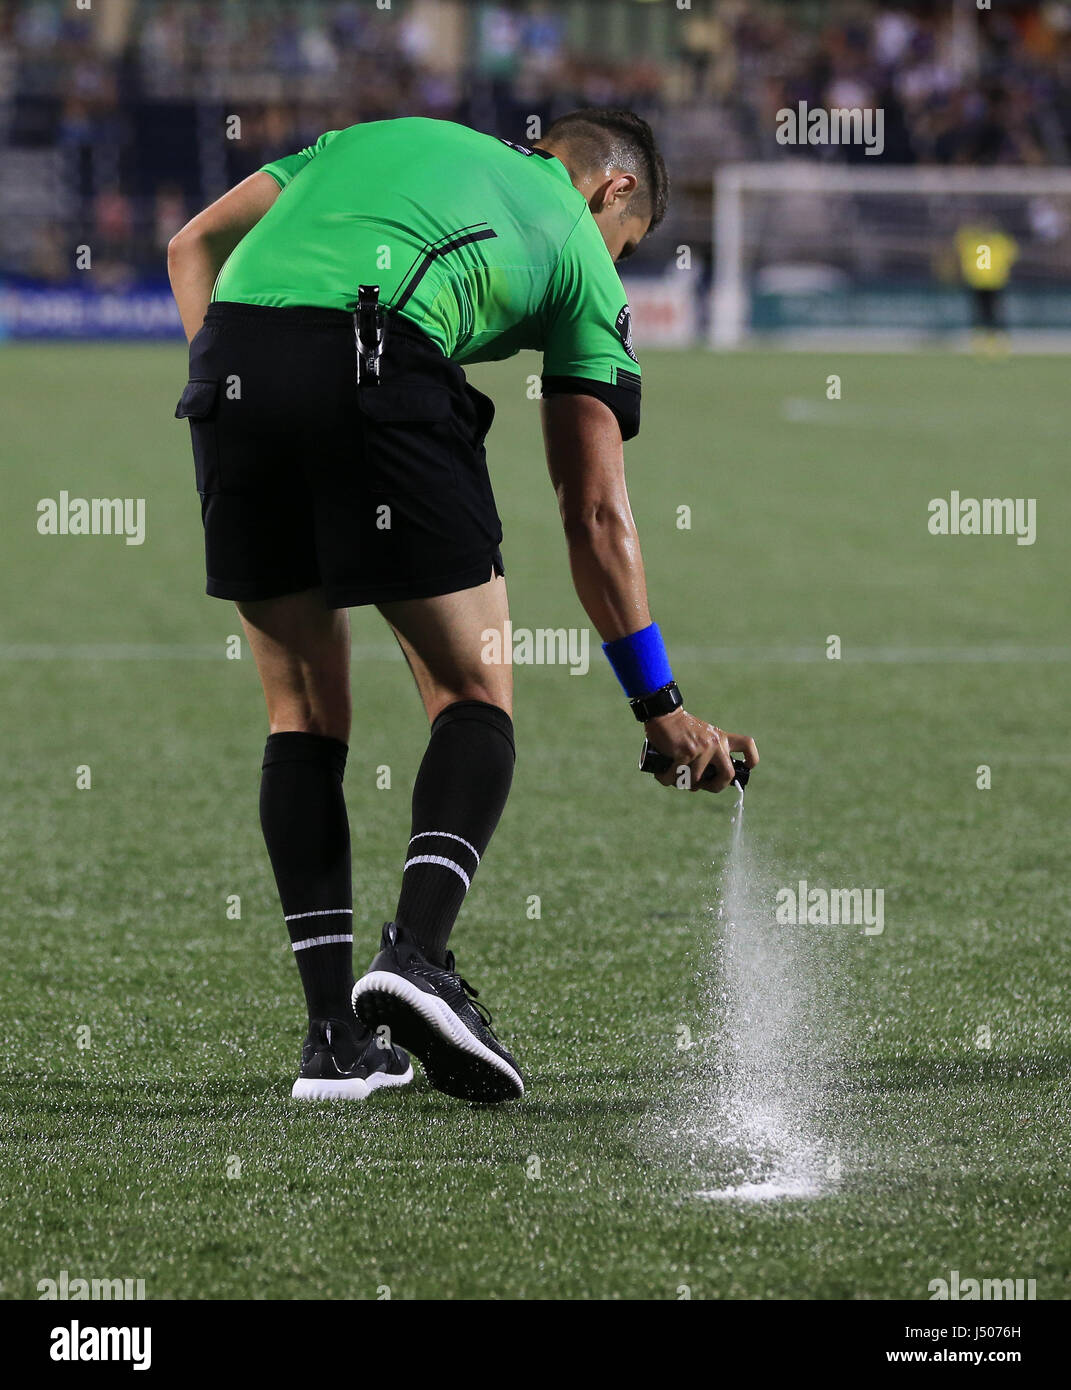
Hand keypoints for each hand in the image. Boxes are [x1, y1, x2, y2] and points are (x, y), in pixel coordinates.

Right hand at [644, 709, 758, 792]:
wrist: (664, 714)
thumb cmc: (679, 729)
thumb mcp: (701, 737)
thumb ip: (706, 755)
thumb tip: (699, 784)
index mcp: (721, 738)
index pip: (747, 745)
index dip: (751, 759)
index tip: (747, 767)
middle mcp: (716, 743)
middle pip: (728, 774)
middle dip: (715, 787)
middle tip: (701, 787)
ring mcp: (703, 748)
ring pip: (695, 780)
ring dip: (681, 783)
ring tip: (672, 777)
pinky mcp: (687, 752)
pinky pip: (678, 776)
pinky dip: (667, 778)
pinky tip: (661, 774)